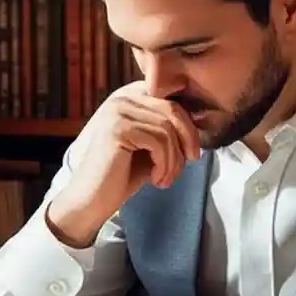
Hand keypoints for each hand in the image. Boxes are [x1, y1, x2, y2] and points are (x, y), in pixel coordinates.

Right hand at [46, 82, 200, 247]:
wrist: (92, 200)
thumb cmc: (124, 174)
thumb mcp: (153, 146)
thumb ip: (171, 128)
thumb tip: (204, 120)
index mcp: (130, 96)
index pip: (173, 98)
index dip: (189, 124)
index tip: (191, 151)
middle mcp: (121, 97)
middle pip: (174, 110)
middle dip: (188, 140)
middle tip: (189, 164)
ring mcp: (117, 111)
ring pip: (168, 129)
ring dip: (175, 160)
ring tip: (165, 178)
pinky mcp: (117, 128)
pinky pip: (159, 141)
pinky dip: (164, 164)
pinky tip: (156, 180)